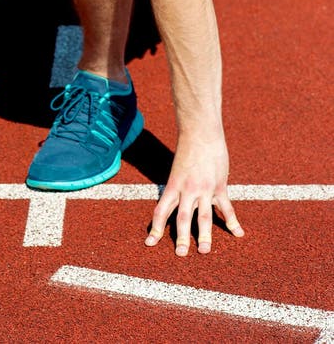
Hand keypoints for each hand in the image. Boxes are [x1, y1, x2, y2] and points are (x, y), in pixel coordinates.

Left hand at [144, 134, 243, 255]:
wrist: (201, 133)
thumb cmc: (188, 149)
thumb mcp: (177, 169)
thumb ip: (178, 188)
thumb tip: (176, 202)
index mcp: (173, 186)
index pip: (161, 211)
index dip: (156, 228)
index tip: (150, 244)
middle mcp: (187, 190)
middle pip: (182, 218)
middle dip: (181, 238)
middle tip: (180, 254)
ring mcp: (205, 189)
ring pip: (204, 216)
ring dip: (205, 235)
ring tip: (204, 251)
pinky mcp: (219, 186)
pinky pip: (226, 207)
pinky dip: (232, 221)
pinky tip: (238, 234)